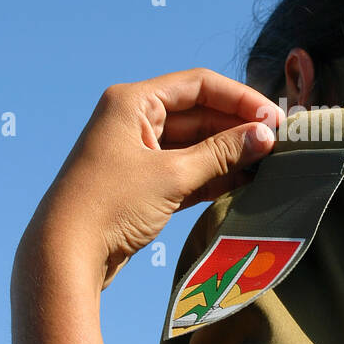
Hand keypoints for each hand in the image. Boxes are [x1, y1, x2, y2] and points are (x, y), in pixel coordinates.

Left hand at [15, 68, 283, 289]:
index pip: (198, 85)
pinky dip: (213, 176)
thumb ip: (221, 154)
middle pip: (199, 114)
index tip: (274, 120)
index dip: (240, 99)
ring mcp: (137, 153)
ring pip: (195, 144)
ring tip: (269, 166)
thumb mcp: (172, 176)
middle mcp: (133, 120)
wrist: (64, 257)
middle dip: (238, 128)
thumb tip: (264, 137)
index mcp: (133, 102)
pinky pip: (186, 171)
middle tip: (279, 145)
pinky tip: (245, 184)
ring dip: (229, 154)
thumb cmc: (111, 206)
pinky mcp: (142, 184)